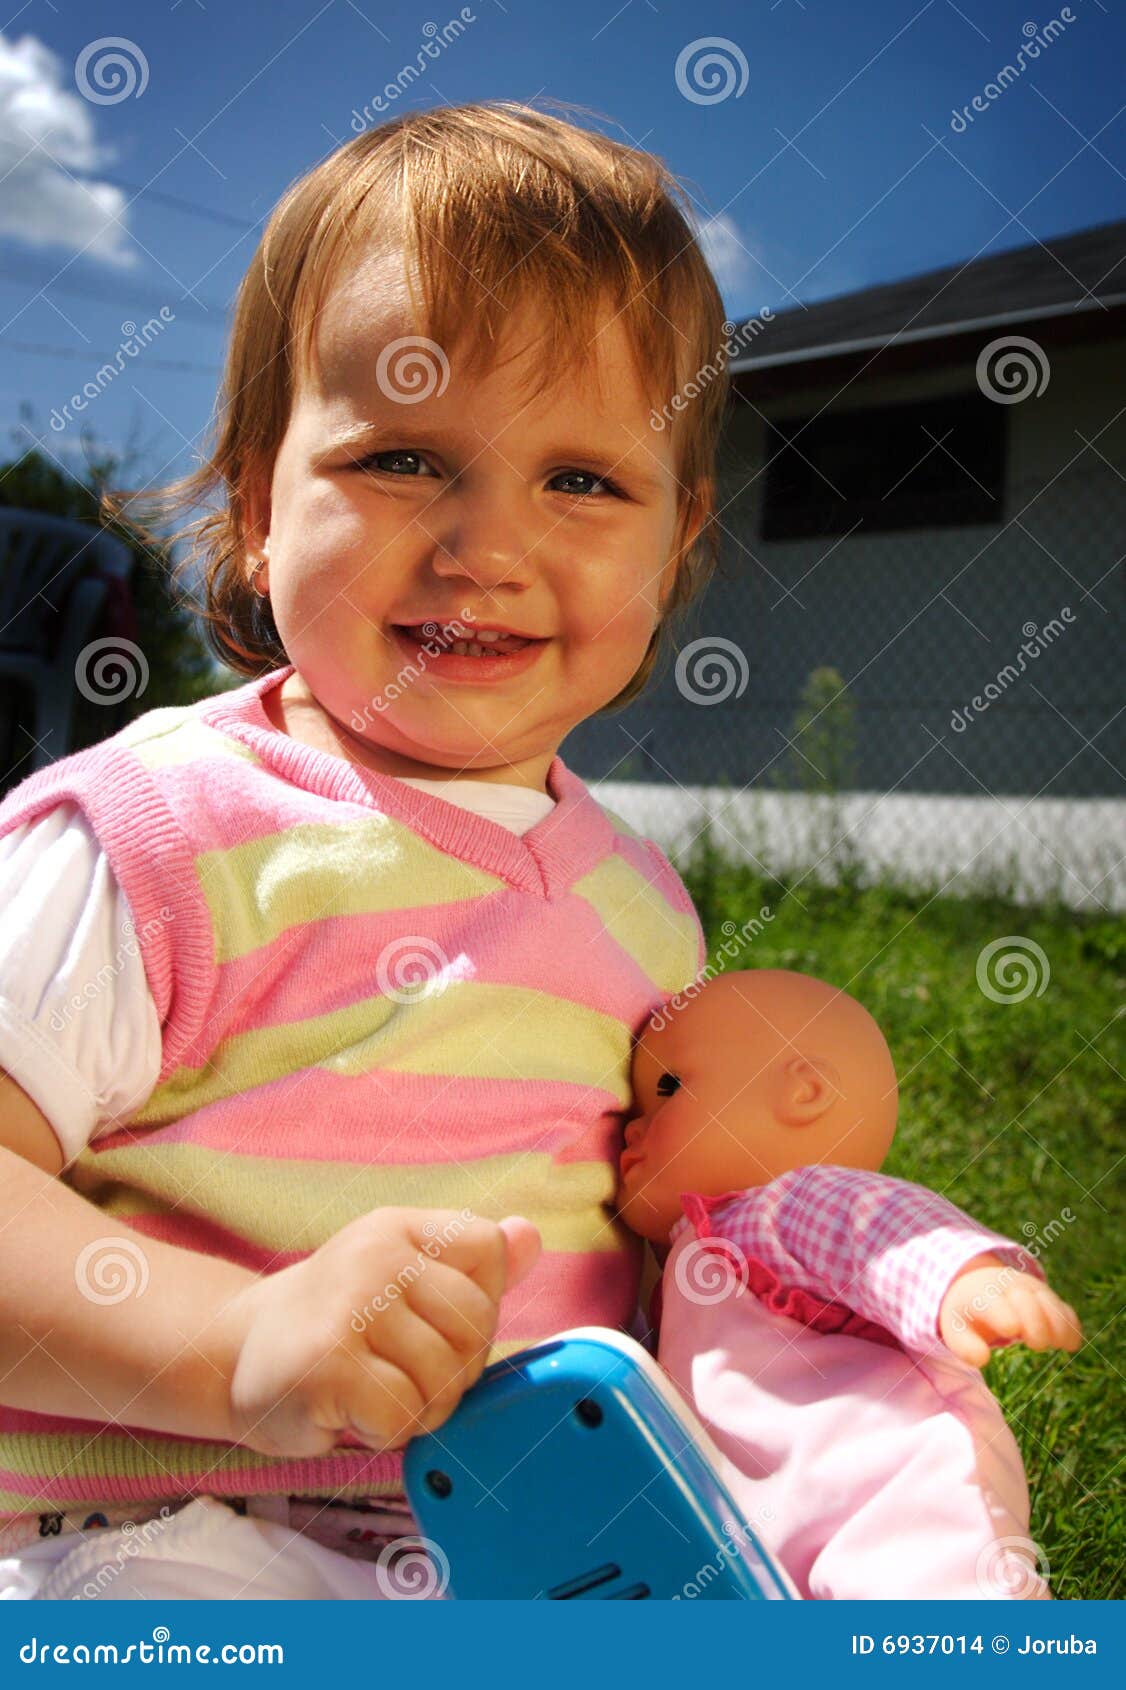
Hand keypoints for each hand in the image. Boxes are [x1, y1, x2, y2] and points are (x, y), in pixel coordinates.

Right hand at [223, 1207, 540, 1457]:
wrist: (232, 1356)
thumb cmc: (332, 1324)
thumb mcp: (398, 1277)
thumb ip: (467, 1267)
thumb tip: (530, 1236)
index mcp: (398, 1227)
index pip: (488, 1249)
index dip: (476, 1302)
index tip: (431, 1323)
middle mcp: (375, 1254)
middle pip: (476, 1323)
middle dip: (452, 1369)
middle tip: (400, 1372)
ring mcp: (350, 1305)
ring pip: (445, 1376)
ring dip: (418, 1407)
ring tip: (374, 1392)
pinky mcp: (329, 1363)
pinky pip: (405, 1414)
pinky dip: (385, 1430)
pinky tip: (350, 1411)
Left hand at [939, 1251, 1081, 1367]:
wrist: (982, 1286)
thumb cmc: (967, 1315)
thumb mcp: (955, 1329)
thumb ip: (964, 1346)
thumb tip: (982, 1360)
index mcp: (981, 1293)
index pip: (993, 1302)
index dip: (1004, 1314)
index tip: (1012, 1330)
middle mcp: (1010, 1288)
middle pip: (1027, 1300)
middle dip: (1035, 1321)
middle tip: (1035, 1344)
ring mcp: (1032, 1291)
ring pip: (1050, 1303)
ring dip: (1058, 1325)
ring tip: (1059, 1346)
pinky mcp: (1049, 1300)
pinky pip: (1064, 1309)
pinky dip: (1070, 1325)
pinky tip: (1071, 1344)